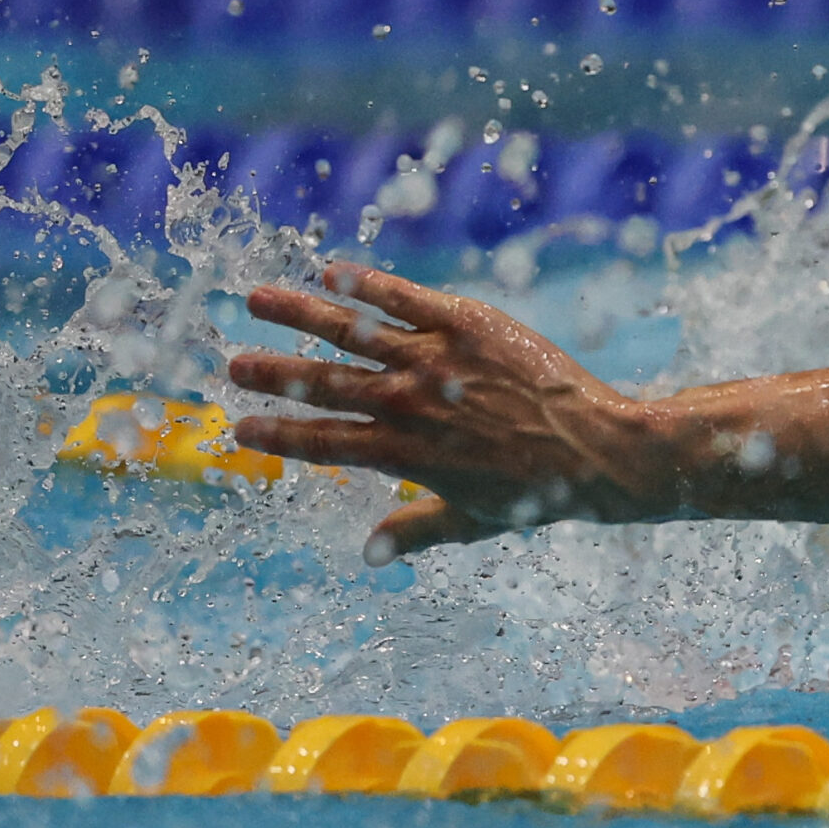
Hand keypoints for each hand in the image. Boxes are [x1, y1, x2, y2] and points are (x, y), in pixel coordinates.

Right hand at [228, 264, 657, 563]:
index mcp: (403, 455)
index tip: (239, 428)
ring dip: (300, 315)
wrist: (597, 447)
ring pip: (351, 332)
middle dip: (273, 374)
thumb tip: (368, 555)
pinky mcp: (468, 325)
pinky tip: (332, 272)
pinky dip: (366, 284)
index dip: (279, 436)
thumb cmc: (539, 491)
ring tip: (257, 299)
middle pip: (325, 385)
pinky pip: (406, 299)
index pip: (324, 443)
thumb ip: (417, 532)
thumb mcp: (473, 520)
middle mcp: (409, 405)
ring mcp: (436, 361)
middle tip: (231, 363)